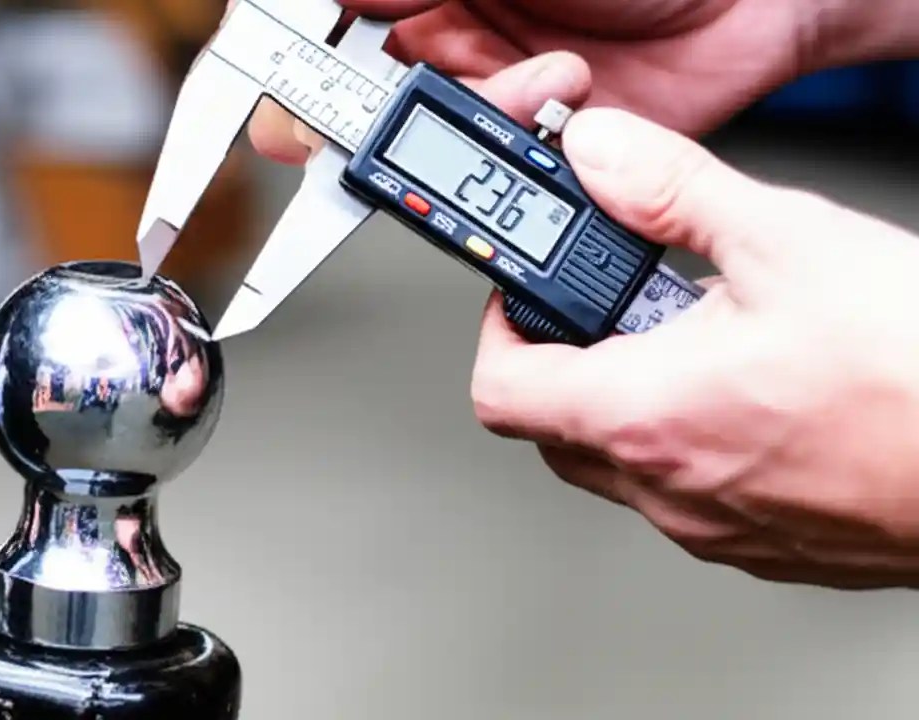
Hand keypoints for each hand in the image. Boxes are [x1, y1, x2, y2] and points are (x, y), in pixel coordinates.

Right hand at [248, 0, 821, 164]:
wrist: (754, 8)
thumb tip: (345, 6)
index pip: (327, 28)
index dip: (289, 63)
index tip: (270, 93)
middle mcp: (450, 39)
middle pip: (363, 97)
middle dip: (373, 119)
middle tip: (384, 124)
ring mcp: (495, 99)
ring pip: (433, 144)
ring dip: (479, 126)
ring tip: (544, 83)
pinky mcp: (540, 153)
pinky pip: (497, 180)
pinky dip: (523, 160)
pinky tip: (566, 114)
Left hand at [471, 106, 918, 589]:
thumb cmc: (916, 373)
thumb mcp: (787, 241)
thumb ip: (672, 193)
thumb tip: (604, 159)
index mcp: (644, 414)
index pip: (500, 392)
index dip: (498, 335)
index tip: (527, 297)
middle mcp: (667, 488)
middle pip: (551, 430)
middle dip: (562, 365)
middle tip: (613, 313)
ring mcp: (715, 530)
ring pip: (619, 467)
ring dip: (630, 404)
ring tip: (699, 346)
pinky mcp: (766, 549)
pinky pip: (686, 499)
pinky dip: (689, 445)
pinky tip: (754, 398)